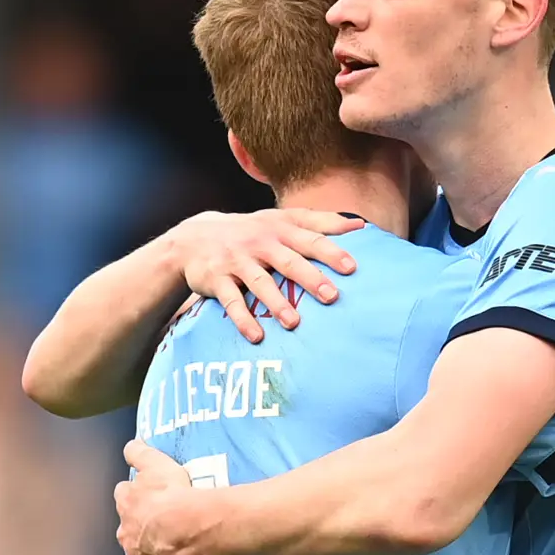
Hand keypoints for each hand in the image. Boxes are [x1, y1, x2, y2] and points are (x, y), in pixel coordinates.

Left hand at [115, 439, 199, 554]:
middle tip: (150, 531)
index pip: (124, 497)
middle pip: (126, 532)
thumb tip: (130, 444)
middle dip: (134, 532)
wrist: (184, 527)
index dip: (133, 497)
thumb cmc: (172, 493)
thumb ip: (140, 453)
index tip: (141, 497)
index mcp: (129, 505)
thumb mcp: (155, 464)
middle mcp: (127, 534)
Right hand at [164, 209, 359, 343]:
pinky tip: (256, 336)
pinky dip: (243, 319)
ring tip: (294, 323)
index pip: (309, 238)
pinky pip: (231, 302)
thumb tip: (360, 225)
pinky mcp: (217, 280)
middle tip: (332, 296)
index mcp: (279, 228)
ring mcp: (237, 261)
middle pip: (288, 261)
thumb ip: (318, 221)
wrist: (194, 237)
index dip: (331, 251)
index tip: (353, 267)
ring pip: (260, 282)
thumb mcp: (280, 218)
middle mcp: (259, 242)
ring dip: (276, 303)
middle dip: (310, 278)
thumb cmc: (250, 231)